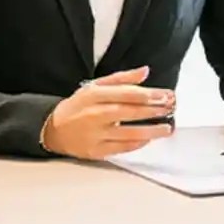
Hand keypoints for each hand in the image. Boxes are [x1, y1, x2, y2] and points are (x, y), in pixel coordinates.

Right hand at [43, 66, 176, 159]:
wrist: (53, 129)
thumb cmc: (78, 106)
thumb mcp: (95, 86)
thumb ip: (122, 79)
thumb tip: (145, 71)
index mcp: (95, 95)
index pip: (126, 94)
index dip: (148, 95)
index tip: (165, 95)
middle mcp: (95, 115)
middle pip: (129, 112)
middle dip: (153, 110)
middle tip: (170, 108)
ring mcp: (95, 135)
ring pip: (129, 134)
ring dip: (151, 131)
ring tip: (167, 128)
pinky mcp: (96, 151)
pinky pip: (121, 148)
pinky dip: (137, 144)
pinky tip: (148, 139)